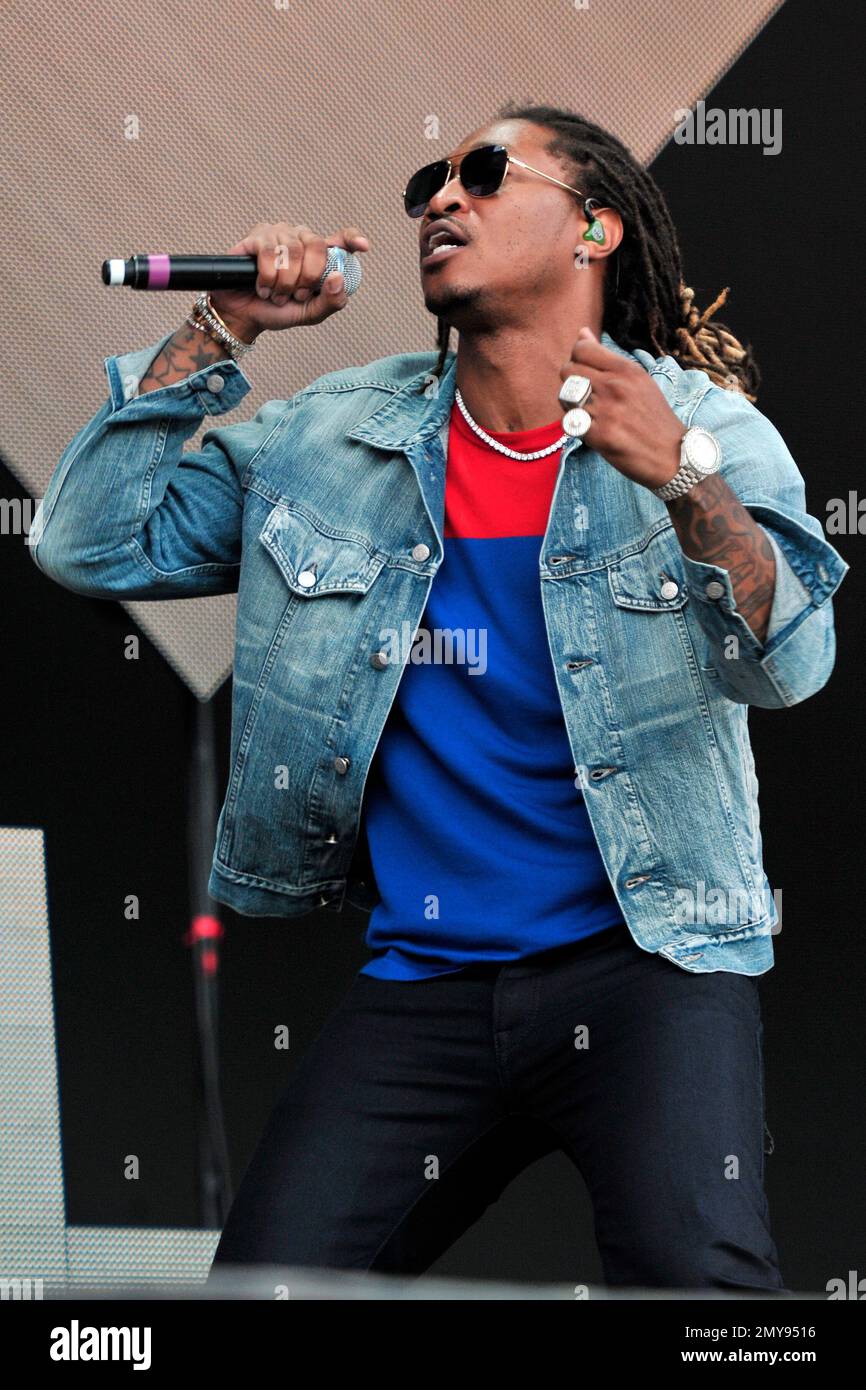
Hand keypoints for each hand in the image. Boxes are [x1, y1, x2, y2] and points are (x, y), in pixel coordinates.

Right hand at [209, 222, 369, 339]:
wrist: (245, 316)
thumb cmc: (279, 311)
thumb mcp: (311, 313)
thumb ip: (331, 301)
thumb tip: (338, 278)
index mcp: (318, 255)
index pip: (341, 239)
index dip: (353, 239)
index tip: (363, 246)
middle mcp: (301, 238)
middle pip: (316, 245)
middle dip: (307, 278)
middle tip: (296, 295)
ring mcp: (279, 233)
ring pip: (292, 251)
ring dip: (284, 282)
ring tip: (276, 294)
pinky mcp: (257, 236)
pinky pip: (269, 251)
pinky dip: (267, 276)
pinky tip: (262, 287)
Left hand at [559, 327, 684, 489]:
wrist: (672, 455)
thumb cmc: (654, 417)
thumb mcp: (638, 380)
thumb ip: (607, 358)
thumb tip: (582, 333)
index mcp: (627, 369)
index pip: (581, 348)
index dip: (576, 357)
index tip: (583, 369)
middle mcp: (615, 385)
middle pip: (568, 370)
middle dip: (570, 381)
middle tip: (583, 394)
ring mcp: (606, 410)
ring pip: (565, 396)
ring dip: (571, 404)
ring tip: (586, 411)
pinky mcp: (599, 435)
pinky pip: (569, 422)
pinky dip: (575, 426)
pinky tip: (589, 429)